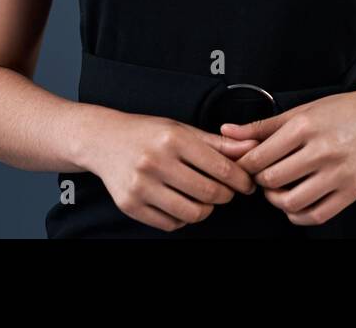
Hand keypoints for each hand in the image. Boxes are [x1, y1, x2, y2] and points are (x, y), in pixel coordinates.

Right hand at [84, 110, 260, 231]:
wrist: (103, 141)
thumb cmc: (147, 134)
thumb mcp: (182, 130)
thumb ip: (219, 142)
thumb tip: (252, 147)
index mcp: (172, 139)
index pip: (221, 167)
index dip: (242, 180)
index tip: (247, 184)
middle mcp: (155, 162)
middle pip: (209, 193)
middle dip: (226, 196)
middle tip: (226, 192)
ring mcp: (140, 186)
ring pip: (192, 213)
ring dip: (206, 210)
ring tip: (204, 199)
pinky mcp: (130, 205)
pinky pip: (170, 224)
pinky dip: (182, 218)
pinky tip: (180, 203)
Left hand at [219, 85, 355, 226]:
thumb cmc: (341, 111)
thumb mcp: (300, 111)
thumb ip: (262, 127)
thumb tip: (227, 133)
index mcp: (305, 126)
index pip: (260, 156)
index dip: (245, 165)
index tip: (246, 164)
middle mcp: (322, 150)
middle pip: (272, 179)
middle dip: (259, 181)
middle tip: (261, 176)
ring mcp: (339, 173)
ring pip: (291, 201)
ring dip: (275, 200)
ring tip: (276, 189)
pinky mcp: (351, 191)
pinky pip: (316, 215)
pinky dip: (297, 215)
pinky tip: (294, 203)